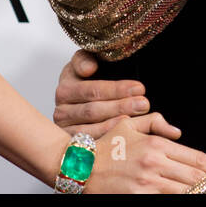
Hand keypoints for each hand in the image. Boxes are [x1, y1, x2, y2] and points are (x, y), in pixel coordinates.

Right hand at [54, 49, 180, 139]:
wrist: (78, 99)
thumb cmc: (87, 80)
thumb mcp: (84, 62)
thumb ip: (85, 59)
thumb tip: (88, 68)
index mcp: (65, 90)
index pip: (92, 90)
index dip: (117, 89)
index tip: (140, 88)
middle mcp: (61, 112)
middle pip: (94, 111)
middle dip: (121, 107)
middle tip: (144, 104)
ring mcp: (66, 132)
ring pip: (93, 130)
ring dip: (118, 125)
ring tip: (142, 120)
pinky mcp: (74, 147)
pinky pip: (94, 146)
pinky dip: (111, 141)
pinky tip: (128, 137)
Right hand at [82, 114, 205, 192]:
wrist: (78, 167)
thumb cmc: (104, 147)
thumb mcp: (128, 125)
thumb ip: (155, 122)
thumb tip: (177, 132)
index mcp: (156, 144)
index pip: (197, 159)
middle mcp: (155, 163)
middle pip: (195, 178)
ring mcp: (147, 183)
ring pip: (184, 191)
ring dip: (199, 193)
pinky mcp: (138, 198)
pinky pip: (166, 201)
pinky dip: (178, 199)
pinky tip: (188, 198)